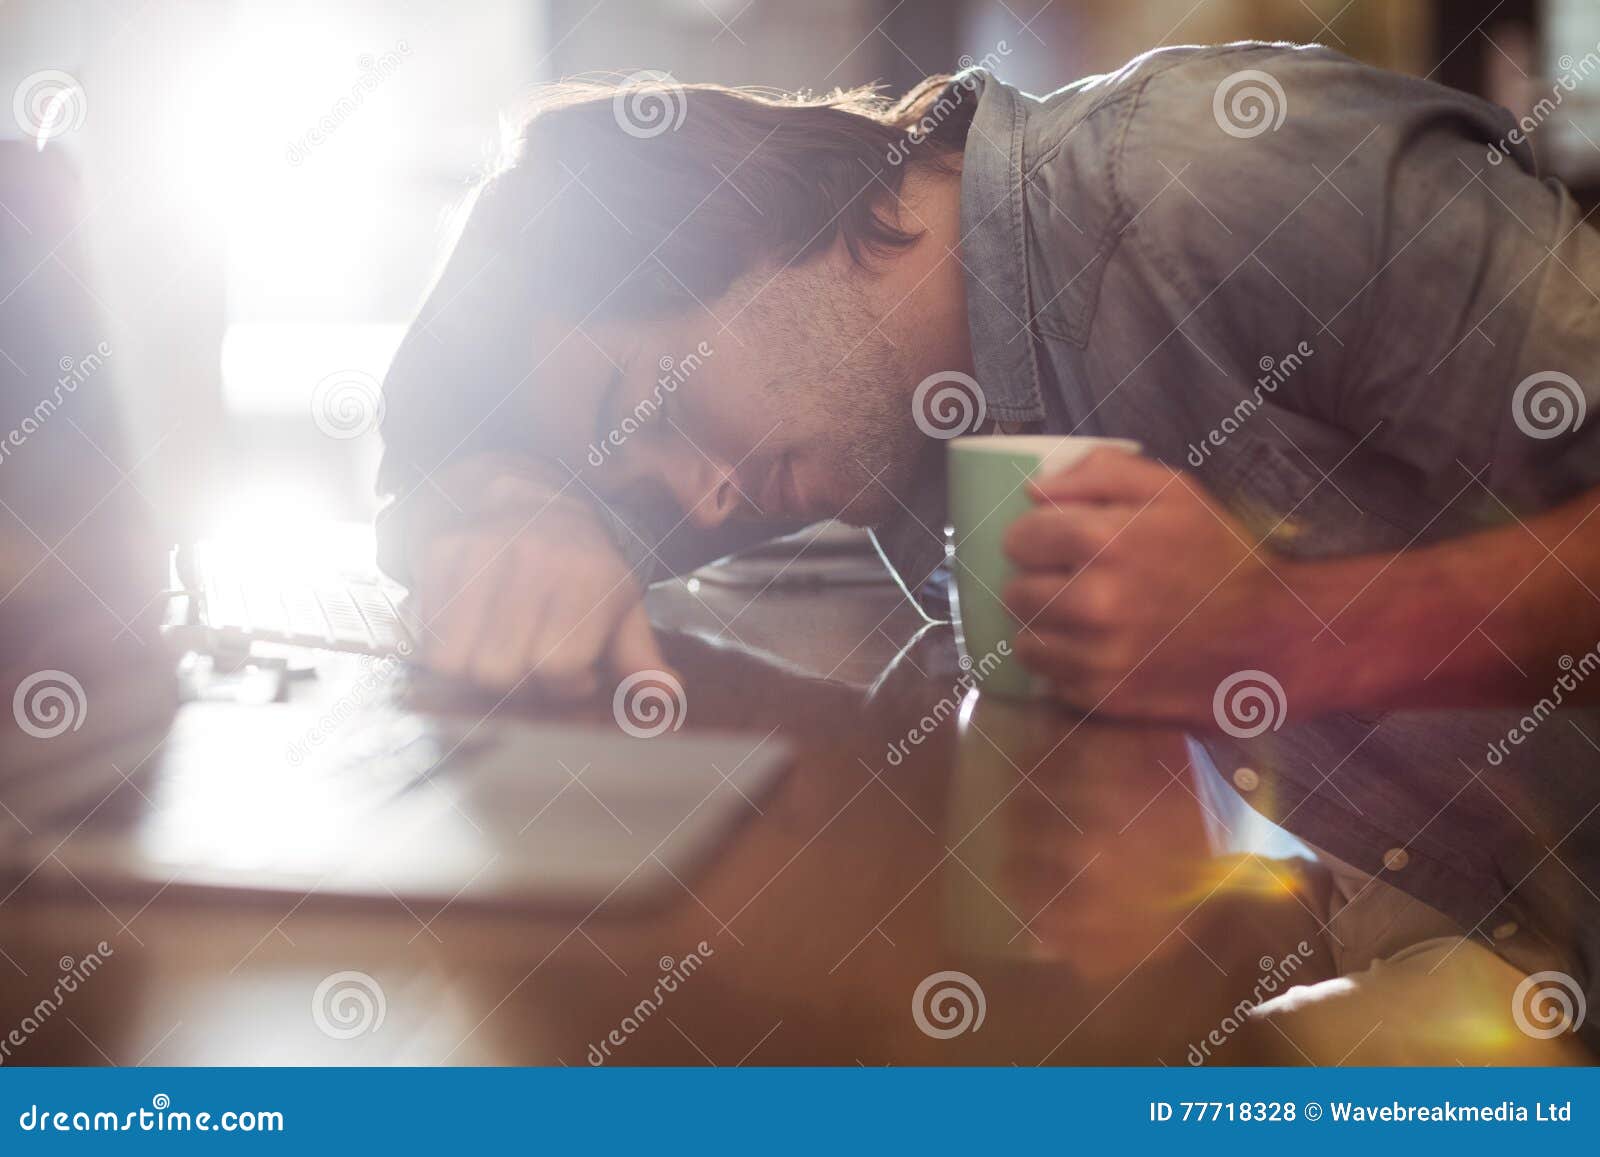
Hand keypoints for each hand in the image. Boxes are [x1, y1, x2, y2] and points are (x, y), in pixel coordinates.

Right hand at [416, 483, 666, 696]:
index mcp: (590, 575)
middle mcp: (536, 556)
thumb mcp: (619, 603)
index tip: (571, 670)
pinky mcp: (440, 549)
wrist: (527, 491)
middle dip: (516, 682)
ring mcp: (482, 549)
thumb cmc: (579, 564)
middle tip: (530, 661)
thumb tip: (665, 696)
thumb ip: (639, 657)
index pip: (559, 666)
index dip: (564, 685)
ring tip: (498, 647)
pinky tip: (471, 628)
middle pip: (501, 671)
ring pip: (455, 662)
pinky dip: (445, 646)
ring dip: (475, 669)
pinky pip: (427, 637)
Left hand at [1002, 450, 1303, 724]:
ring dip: (1045, 627)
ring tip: (1080, 618)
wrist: (1272, 638)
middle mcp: (1092, 602)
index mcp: (1103, 542)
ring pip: (1025, 640)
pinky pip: (1050, 678)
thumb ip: (1099, 473)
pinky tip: (1097, 648)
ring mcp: (1095, 656)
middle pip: (1015, 592)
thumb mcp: (1173, 490)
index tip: (1055, 542)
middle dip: (1038, 582)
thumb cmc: (1220, 555)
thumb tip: (1034, 490)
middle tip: (1072, 582)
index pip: (1020, 539)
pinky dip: (1064, 665)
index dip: (1036, 537)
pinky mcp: (1103, 697)